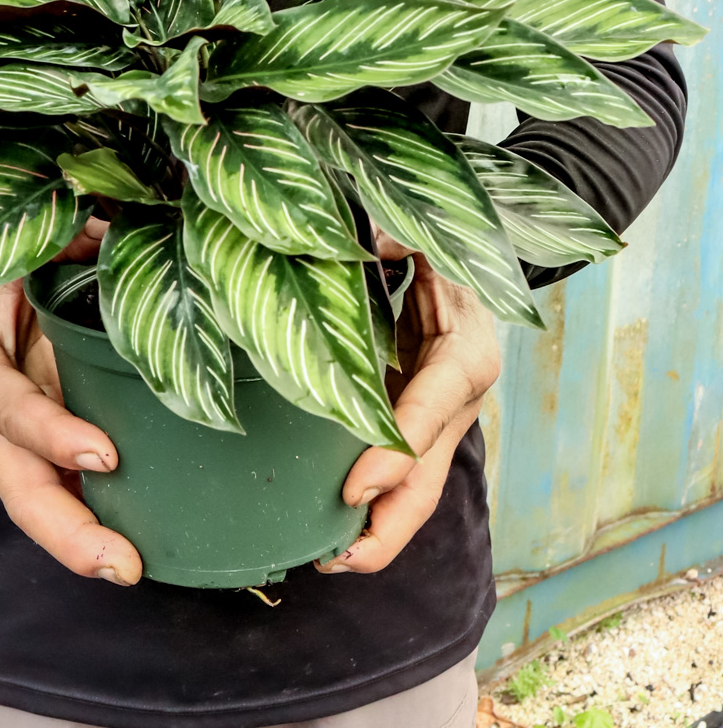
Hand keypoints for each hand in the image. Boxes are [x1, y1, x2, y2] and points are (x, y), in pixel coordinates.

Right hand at [0, 219, 141, 586]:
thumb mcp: (17, 246)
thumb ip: (68, 242)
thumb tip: (123, 234)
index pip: (4, 404)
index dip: (49, 430)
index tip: (103, 453)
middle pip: (18, 485)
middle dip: (68, 530)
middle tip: (122, 562)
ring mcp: (6, 441)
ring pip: (39, 500)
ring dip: (84, 538)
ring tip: (133, 565)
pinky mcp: (32, 446)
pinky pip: (62, 485)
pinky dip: (95, 514)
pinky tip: (141, 535)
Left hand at [317, 229, 500, 574]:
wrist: (469, 269)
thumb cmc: (446, 251)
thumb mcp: (432, 238)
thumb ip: (404, 237)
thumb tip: (370, 242)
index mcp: (467, 355)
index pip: (432, 408)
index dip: (395, 452)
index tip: (353, 489)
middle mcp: (457, 401)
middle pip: (429, 477)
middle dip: (389, 525)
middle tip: (339, 557)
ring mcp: (436, 421)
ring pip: (413, 488)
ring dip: (375, 528)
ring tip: (324, 557)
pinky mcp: (414, 424)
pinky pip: (394, 472)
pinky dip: (368, 501)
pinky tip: (328, 524)